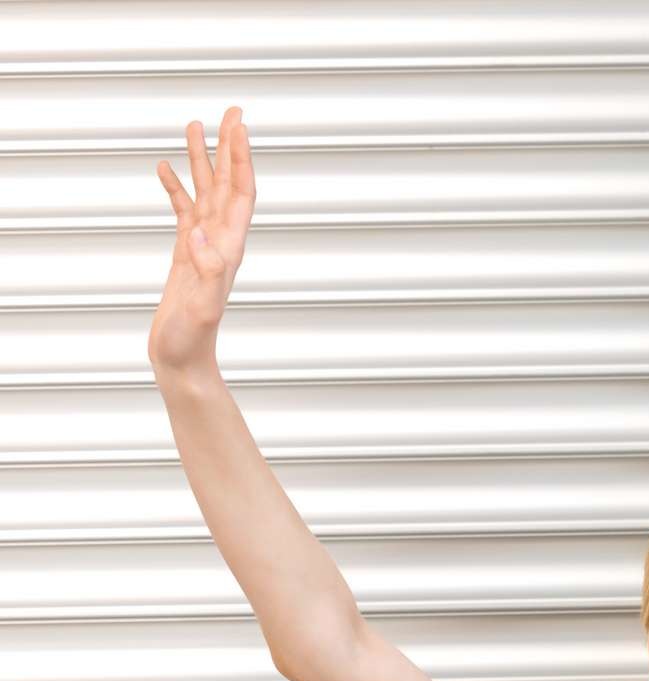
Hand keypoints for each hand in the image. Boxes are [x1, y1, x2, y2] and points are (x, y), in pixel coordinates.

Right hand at [148, 106, 255, 375]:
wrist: (183, 361)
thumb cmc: (192, 340)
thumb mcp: (201, 306)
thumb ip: (206, 272)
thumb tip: (200, 235)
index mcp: (228, 250)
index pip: (239, 194)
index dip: (240, 159)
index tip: (239, 126)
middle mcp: (220, 244)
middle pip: (228, 185)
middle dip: (230, 148)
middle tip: (231, 111)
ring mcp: (203, 248)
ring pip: (205, 193)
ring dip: (203, 160)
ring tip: (196, 125)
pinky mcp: (186, 255)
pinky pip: (183, 212)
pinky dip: (176, 188)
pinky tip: (166, 168)